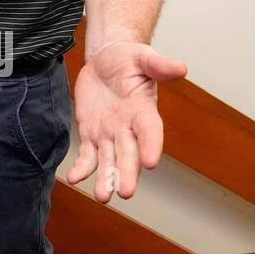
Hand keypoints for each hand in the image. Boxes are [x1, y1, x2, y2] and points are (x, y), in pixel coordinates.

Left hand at [66, 41, 187, 201]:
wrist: (107, 61)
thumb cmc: (129, 60)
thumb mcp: (142, 57)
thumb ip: (159, 65)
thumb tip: (181, 67)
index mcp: (143, 110)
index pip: (150, 131)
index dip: (151, 145)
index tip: (151, 162)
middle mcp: (128, 127)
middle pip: (129, 153)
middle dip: (127, 173)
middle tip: (126, 192)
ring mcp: (109, 133)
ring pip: (108, 160)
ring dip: (106, 178)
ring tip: (102, 196)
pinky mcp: (92, 133)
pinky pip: (87, 154)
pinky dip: (81, 167)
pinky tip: (74, 179)